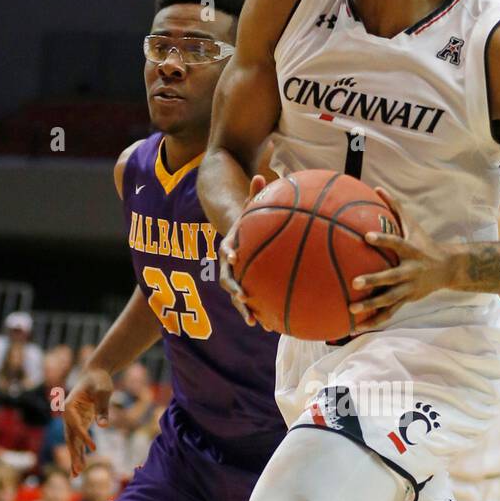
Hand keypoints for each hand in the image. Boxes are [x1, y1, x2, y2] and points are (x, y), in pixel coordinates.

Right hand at [63, 368, 113, 475]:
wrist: (95, 373)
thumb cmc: (100, 380)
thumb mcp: (104, 391)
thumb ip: (102, 407)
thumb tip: (103, 425)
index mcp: (70, 406)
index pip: (76, 426)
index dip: (84, 438)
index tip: (94, 449)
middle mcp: (68, 415)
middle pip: (69, 438)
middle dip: (73, 455)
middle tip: (77, 472)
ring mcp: (73, 420)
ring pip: (72, 442)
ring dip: (74, 458)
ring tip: (76, 476)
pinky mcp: (80, 423)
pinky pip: (79, 441)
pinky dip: (80, 453)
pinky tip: (81, 467)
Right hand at [220, 175, 271, 328]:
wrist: (239, 236)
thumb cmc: (249, 219)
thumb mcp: (251, 206)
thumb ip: (254, 194)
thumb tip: (259, 175)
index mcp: (229, 246)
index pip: (225, 250)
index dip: (229, 254)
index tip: (234, 258)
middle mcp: (229, 265)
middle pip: (228, 280)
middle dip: (235, 290)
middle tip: (244, 298)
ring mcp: (236, 278)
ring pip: (238, 296)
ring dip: (247, 310)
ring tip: (258, 322)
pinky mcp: (246, 287)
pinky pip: (252, 302)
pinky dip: (260, 312)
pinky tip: (273, 326)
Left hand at [349, 188, 455, 329]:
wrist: (448, 268)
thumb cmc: (424, 243)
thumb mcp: (412, 225)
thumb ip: (395, 207)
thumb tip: (377, 187)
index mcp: (411, 252)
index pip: (396, 244)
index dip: (383, 240)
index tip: (367, 237)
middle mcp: (410, 272)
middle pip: (391, 278)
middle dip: (374, 281)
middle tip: (354, 283)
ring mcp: (409, 289)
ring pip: (389, 300)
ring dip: (370, 306)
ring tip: (351, 310)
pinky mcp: (407, 301)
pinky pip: (389, 313)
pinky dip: (374, 321)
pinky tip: (356, 328)